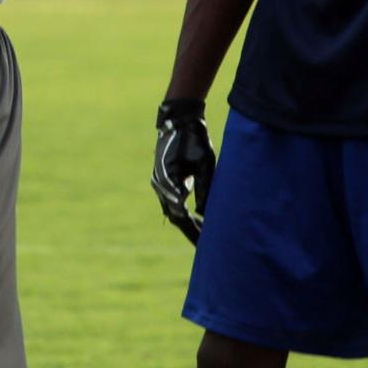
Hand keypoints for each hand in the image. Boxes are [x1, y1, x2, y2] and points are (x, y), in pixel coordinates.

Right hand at [152, 98, 215, 244]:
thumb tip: (205, 215)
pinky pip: (173, 201)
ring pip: (173, 210)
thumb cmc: (194, 140)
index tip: (207, 244)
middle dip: (191, 231)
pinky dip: (184, 212)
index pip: (181, 216)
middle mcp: (161, 185)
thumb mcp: (204, 164)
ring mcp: (160, 182)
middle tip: (207, 247)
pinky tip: (196, 218)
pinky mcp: (165, 178)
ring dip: (187, 222)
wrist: (178, 120)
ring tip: (204, 236)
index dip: (194, 231)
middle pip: (175, 217)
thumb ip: (204, 189)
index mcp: (169, 183)